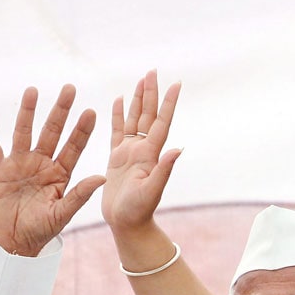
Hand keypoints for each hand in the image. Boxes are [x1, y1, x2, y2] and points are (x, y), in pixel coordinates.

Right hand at [0, 86, 104, 255]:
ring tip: (33, 90)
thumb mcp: (63, 214)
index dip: (82, 130)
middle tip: (70, 88)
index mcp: (60, 175)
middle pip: (52, 133)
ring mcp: (18, 166)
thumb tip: (101, 178)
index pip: (74, 148)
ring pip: (23, 133)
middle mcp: (41, 165)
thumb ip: (80, 195)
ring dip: (28, 113)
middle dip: (61, 111)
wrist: (12, 244)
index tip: (92, 112)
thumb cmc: (41, 232)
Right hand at [101, 71, 181, 232]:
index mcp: (151, 155)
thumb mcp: (152, 191)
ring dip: (138, 99)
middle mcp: (143, 150)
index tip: (176, 84)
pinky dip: (118, 115)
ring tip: (141, 79)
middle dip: (151, 93)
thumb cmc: (138, 211)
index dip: (169, 103)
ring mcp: (130, 153)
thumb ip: (164, 170)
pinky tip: (118, 100)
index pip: (161, 123)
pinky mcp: (117, 158)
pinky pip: (117, 131)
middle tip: (153, 70)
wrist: (127, 224)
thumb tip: (177, 149)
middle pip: (147, 115)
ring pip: (134, 119)